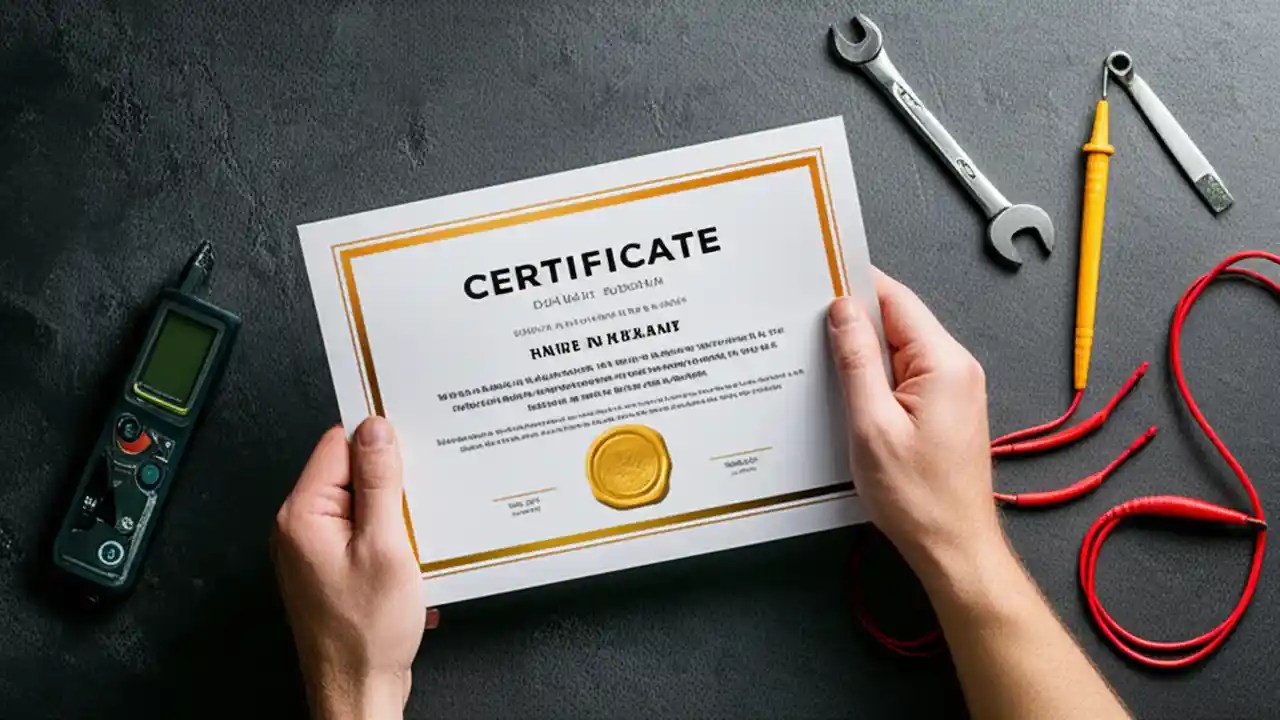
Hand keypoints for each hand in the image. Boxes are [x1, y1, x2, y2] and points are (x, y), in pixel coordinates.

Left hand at [273, 417, 431, 719]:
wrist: (358, 692)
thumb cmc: (366, 635)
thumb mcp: (385, 547)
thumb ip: (380, 484)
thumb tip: (376, 430)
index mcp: (304, 515)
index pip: (338, 445)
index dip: (378, 439)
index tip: (411, 441)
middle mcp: (301, 528)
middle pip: (351, 473)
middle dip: (392, 480)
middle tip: (421, 498)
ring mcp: (316, 549)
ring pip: (363, 504)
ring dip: (396, 512)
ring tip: (417, 536)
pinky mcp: (334, 567)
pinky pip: (365, 532)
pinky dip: (392, 537)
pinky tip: (412, 557)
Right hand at [826, 270, 1002, 583]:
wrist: (953, 547)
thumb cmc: (917, 498)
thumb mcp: (872, 425)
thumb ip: (857, 362)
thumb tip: (843, 310)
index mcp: (945, 364)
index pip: (896, 300)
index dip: (855, 285)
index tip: (818, 278)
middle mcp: (956, 368)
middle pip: (897, 321)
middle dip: (852, 320)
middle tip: (805, 323)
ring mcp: (953, 389)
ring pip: (898, 350)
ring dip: (861, 352)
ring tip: (820, 360)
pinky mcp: (943, 409)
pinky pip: (903, 376)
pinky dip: (874, 377)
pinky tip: (847, 391)